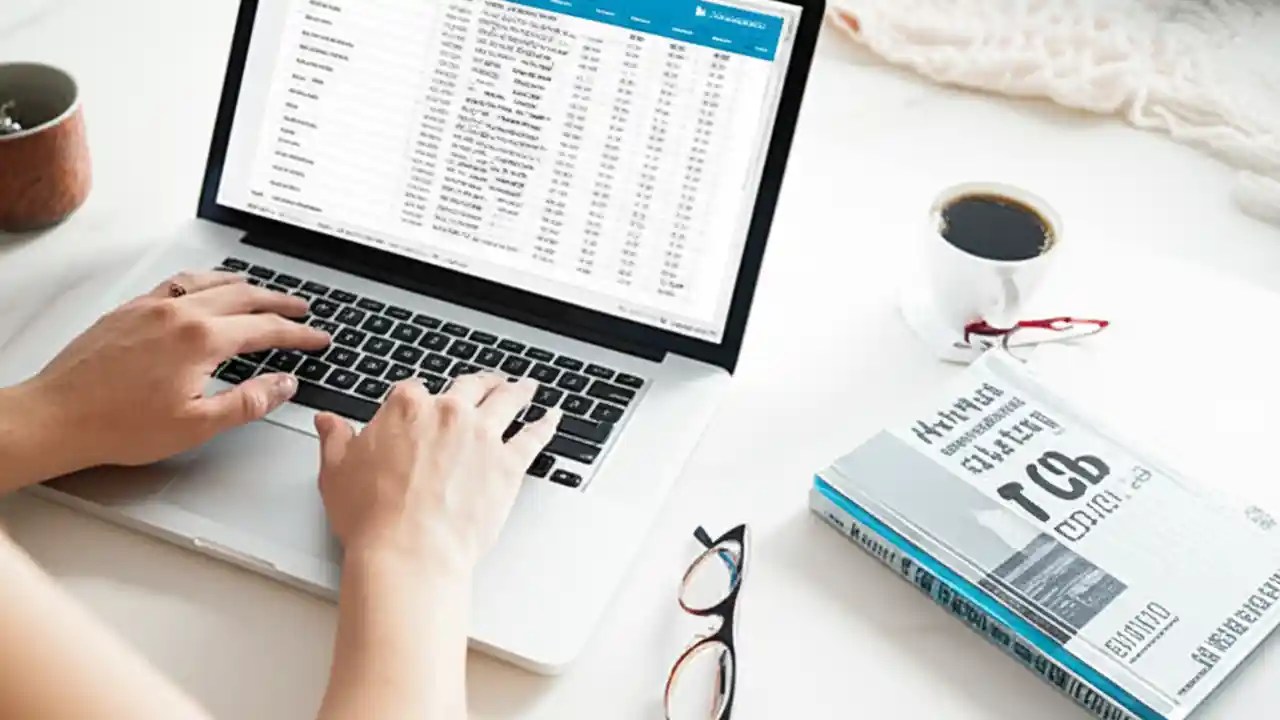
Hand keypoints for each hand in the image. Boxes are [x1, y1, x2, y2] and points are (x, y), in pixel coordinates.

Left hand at [17, 270, 329, 473]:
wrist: (57, 416)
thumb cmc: (118, 425)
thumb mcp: (197, 425)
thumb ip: (248, 402)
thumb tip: (283, 384)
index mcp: (201, 340)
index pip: (265, 329)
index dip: (298, 334)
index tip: (318, 338)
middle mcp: (179, 314)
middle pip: (244, 297)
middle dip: (278, 302)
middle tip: (301, 309)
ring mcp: (152, 308)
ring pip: (210, 282)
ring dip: (243, 285)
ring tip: (261, 290)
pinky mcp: (129, 310)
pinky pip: (177, 284)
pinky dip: (203, 281)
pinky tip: (204, 288)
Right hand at [315, 375, 559, 574]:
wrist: (409, 552)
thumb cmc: (373, 518)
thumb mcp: (338, 473)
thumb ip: (336, 440)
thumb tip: (328, 422)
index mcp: (406, 408)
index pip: (415, 389)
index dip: (420, 399)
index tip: (424, 405)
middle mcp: (449, 413)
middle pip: (469, 386)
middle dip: (479, 382)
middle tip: (488, 382)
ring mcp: (483, 435)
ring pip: (507, 400)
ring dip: (517, 391)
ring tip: (526, 388)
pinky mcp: (509, 463)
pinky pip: (534, 435)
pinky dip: (545, 424)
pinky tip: (551, 418)